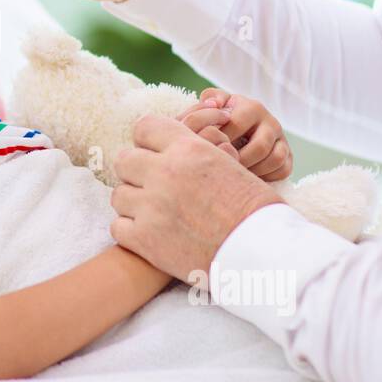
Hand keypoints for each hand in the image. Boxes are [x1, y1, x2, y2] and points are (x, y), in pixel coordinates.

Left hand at [110, 114, 285, 280]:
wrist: (263, 253)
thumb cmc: (255, 210)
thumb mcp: (230, 164)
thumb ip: (196, 151)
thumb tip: (176, 147)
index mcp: (189, 149)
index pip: (144, 127)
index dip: (149, 141)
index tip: (156, 154)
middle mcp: (165, 172)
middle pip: (124, 160)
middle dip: (137, 172)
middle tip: (155, 187)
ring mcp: (151, 206)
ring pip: (119, 194)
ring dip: (134, 203)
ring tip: (157, 213)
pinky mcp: (144, 240)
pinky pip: (118, 226)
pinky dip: (131, 231)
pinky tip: (152, 234)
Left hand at [179, 88, 292, 182]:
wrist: (241, 128)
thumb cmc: (224, 117)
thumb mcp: (216, 103)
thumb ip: (211, 97)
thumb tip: (214, 104)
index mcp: (252, 107)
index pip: (237, 125)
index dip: (221, 140)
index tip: (210, 149)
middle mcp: (271, 122)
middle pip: (259, 147)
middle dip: (240, 160)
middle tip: (224, 166)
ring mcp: (282, 140)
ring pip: (274, 159)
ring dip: (254, 170)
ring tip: (236, 173)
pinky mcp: (288, 156)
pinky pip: (283, 170)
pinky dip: (267, 176)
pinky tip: (249, 176)